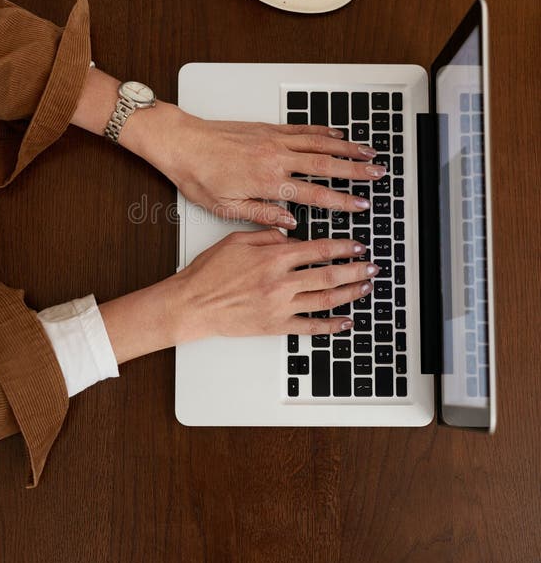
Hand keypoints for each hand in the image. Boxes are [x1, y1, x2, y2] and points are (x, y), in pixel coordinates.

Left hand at [125, 103, 385, 227]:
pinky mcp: (267, 128)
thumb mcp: (226, 207)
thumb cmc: (198, 175)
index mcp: (267, 181)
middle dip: (356, 171)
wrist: (180, 142)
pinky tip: (338, 135)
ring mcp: (273, 139)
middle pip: (326, 164)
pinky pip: (303, 129)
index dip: (341, 200)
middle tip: (378, 174)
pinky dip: (324, 132)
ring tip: (369, 152)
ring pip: (320, 143)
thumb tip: (289, 224)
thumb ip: (263, 215)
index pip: (314, 193)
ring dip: (347, 148)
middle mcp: (275, 157)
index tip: (360, 204)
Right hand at [176, 230, 377, 337]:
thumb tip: (290, 235)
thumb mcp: (235, 240)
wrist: (192, 304)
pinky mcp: (275, 327)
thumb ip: (266, 234)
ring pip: (325, 299)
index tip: (357, 246)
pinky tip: (346, 322)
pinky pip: (310, 327)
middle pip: (328, 275)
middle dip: (355, 269)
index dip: (343, 247)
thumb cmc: (208, 273)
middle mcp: (280, 282)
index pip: (317, 250)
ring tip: (365, 287)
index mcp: (272, 257)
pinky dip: (331, 326)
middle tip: (371, 266)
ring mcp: (280, 306)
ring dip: (350, 293)